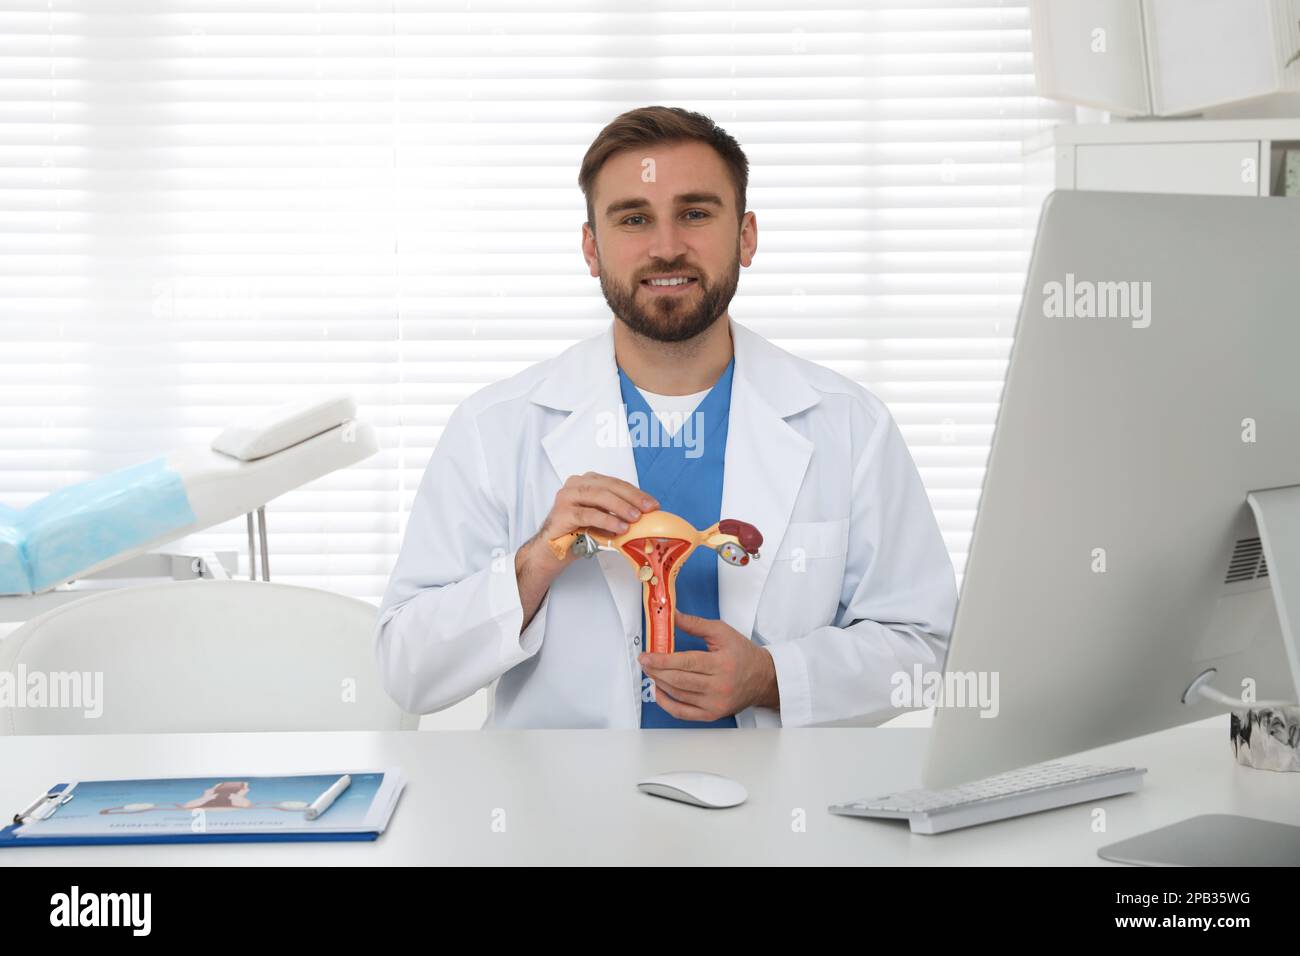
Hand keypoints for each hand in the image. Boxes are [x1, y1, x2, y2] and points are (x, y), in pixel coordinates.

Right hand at [528, 472, 658, 570]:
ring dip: (620, 507)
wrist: (552, 550)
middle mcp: (576, 484)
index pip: (616, 483)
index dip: (636, 493)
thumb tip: (646, 517)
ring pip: (598, 496)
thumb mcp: (603, 520)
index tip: (653, 504)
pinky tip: (619, 528)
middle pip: (608, 486)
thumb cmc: (578, 533)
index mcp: (588, 482)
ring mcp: (567, 497)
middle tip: (648, 509)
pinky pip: (588, 514)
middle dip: (632, 497)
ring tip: (635, 519)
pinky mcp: (562, 512)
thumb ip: (619, 513)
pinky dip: (606, 520)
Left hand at [638, 609, 779, 720]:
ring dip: (659, 683)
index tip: (647, 655)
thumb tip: (671, 616)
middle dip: (656, 670)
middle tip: (644, 661)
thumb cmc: (742, 654)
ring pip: (678, 695)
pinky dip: (666, 703)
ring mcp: (715, 703)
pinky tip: (659, 691)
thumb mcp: (722, 632)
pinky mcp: (712, 714)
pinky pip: (682, 712)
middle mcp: (719, 686)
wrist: (763, 678)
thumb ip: (695, 624)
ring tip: (651, 671)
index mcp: (722, 664)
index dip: (663, 659)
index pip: (687, 662)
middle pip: (679, 680)